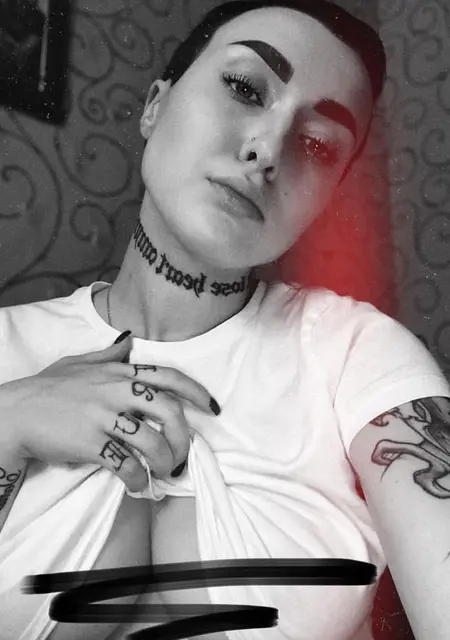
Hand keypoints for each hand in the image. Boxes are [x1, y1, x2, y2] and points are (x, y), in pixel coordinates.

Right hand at [0, 334, 218, 491]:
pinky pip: (123, 463)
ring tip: (165, 471)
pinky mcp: (89, 443)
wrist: (16, 412)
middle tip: (185, 454)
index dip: (196, 391)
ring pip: (151, 440)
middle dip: (184, 435)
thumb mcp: (80, 362)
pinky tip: (137, 483)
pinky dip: (136, 477)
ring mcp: (102, 416)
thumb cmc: (49, 387)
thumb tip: (130, 339)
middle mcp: (114, 390)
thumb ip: (109, 353)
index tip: (213, 408)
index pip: (167, 376)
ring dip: (165, 460)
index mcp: (118, 372)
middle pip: (168, 410)